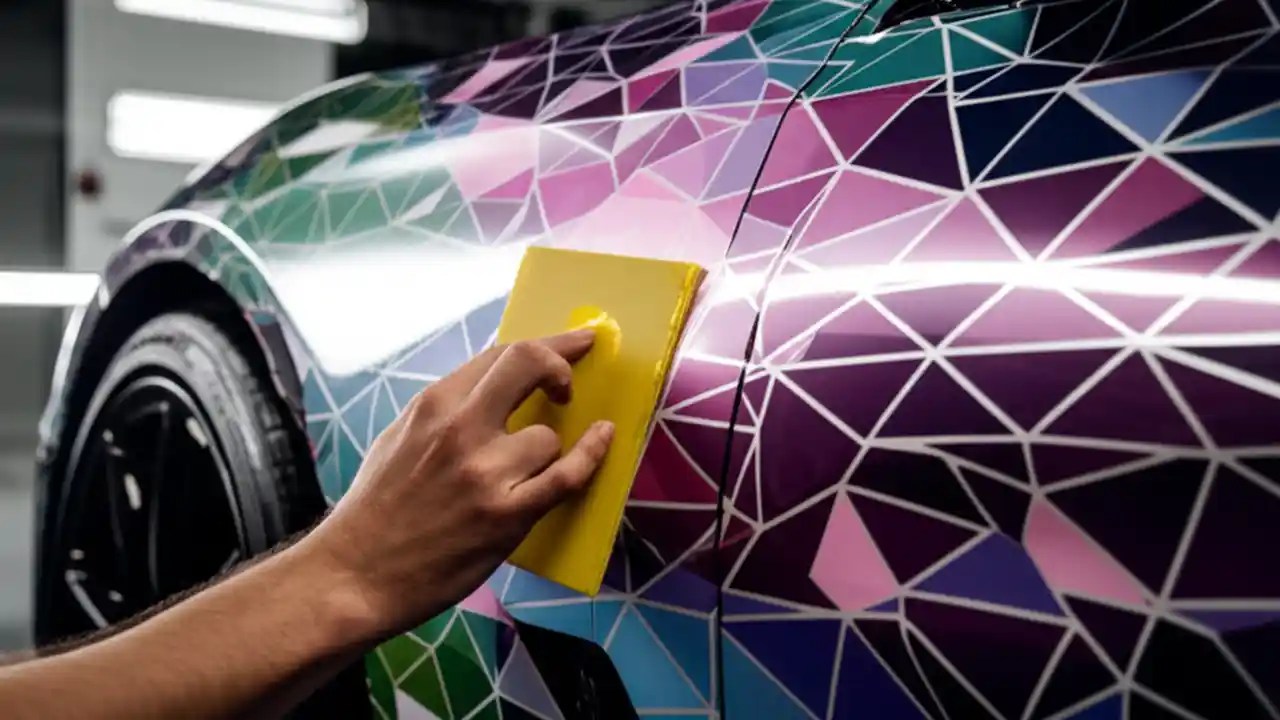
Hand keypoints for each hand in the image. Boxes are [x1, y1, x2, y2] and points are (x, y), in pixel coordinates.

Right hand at [307, 329, 613, 638]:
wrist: (355, 574)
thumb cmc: (376, 509)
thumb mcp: (400, 437)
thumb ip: (447, 409)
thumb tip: (496, 386)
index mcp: (433, 404)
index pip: (501, 354)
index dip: (546, 344)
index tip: (574, 343)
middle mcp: (460, 429)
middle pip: (530, 364)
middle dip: (562, 362)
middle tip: (569, 384)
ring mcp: (486, 472)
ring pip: (548, 436)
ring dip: (547, 452)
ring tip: (524, 476)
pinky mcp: (507, 516)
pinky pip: (567, 475)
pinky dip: (592, 454)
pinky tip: (601, 440)